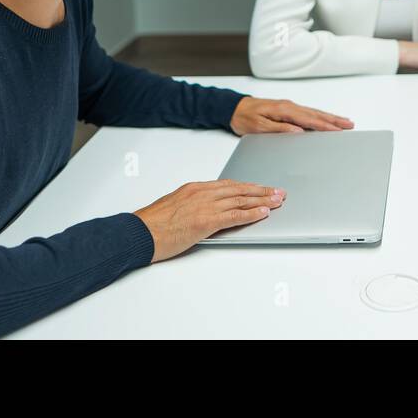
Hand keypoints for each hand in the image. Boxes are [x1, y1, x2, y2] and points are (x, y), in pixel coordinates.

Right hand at [135, 180, 286, 260]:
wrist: (139, 233)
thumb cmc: (152, 223)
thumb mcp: (175, 206)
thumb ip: (193, 204)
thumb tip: (207, 210)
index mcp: (195, 188)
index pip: (229, 185)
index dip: (248, 186)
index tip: (261, 188)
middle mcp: (202, 193)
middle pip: (239, 189)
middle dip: (261, 191)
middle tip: (278, 192)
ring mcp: (205, 206)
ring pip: (241, 200)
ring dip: (263, 201)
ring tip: (277, 201)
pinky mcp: (206, 221)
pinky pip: (234, 216)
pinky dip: (251, 214)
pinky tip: (263, 213)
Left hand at [230, 97, 353, 135]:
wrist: (234, 108)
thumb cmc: (244, 117)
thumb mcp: (259, 126)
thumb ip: (279, 129)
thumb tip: (298, 131)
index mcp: (283, 110)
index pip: (309, 119)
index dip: (325, 125)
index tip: (338, 130)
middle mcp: (289, 106)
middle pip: (316, 114)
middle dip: (334, 120)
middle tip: (350, 125)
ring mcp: (289, 107)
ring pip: (314, 113)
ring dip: (330, 118)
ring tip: (344, 122)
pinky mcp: (288, 110)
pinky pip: (308, 114)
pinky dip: (320, 117)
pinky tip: (326, 121)